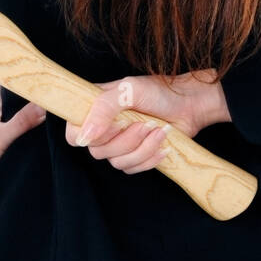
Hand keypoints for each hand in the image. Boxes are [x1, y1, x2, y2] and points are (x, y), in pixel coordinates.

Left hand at [0, 89, 45, 204]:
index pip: (15, 81)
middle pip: (21, 96)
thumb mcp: (0, 137)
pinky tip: (43, 130)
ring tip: (55, 110)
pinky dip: (30, 126)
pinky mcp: (1, 138)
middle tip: (59, 94)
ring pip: (21, 111)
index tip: (51, 78)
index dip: (31, 78)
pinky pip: (20, 126)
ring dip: (35, 111)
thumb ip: (21, 121)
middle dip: (38, 95)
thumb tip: (43, 105)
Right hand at [64, 69, 230, 174]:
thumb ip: (103, 108)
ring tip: (157, 129)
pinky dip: (149, 158)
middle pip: (97, 151)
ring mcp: (119, 144)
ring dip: (142, 148)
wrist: (188, 105)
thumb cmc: (158, 92)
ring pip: (117, 162)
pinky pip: (132, 169)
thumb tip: (85, 135)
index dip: (87, 136)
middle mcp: (103, 127)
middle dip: (126, 140)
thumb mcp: (128, 90)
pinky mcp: (135, 156)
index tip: (112, 126)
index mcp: (95, 108)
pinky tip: (162, 144)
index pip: (73, 133)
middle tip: (144, 123)